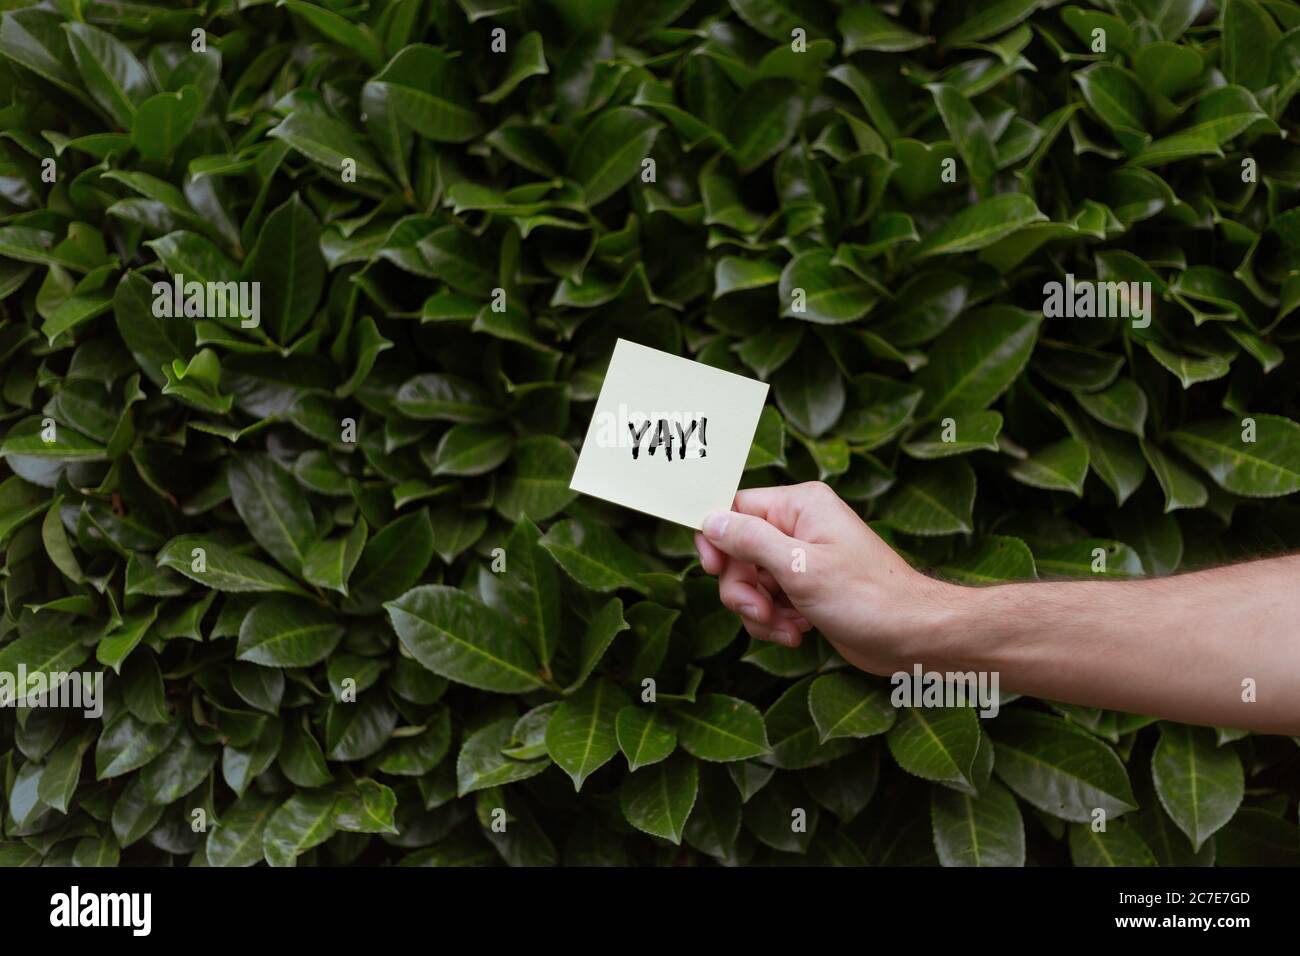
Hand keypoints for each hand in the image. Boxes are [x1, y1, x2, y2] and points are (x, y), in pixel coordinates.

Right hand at [693, 482, 957, 674]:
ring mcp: (803, 558)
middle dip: (742, 587)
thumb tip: (710, 519)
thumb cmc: (867, 597)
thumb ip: (750, 540)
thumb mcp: (799, 567)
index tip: (713, 569)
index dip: (717, 538)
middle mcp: (799, 526)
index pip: (735, 507)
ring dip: (759, 610)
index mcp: (799, 505)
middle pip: (737, 550)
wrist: (913, 636)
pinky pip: (769, 600)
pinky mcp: (807, 588)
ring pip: (750, 580)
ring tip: (787, 627)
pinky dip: (775, 620)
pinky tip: (798, 632)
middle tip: (760, 611)